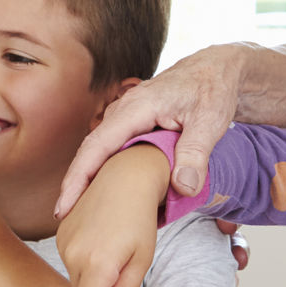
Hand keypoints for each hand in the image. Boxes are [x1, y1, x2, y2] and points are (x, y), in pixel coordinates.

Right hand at [54, 44, 249, 217]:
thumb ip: (195, 154)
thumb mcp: (209, 121)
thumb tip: (183, 188)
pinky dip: (107, 168)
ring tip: (82, 209)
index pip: (98, 145)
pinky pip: (114, 147)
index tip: (66, 204)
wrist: (219, 69)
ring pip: (101, 149)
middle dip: (75, 182)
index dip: (79, 176)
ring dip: (89, 176)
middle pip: (91, 149)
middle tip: (66, 216)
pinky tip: (107, 188)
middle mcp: (125, 109)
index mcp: (137, 107)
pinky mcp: (136, 122)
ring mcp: (128, 115)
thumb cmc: (213, 89)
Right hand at [56, 146, 168, 286]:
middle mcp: (74, 254)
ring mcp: (64, 242)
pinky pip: (71, 261)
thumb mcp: (141, 259)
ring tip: (117, 259)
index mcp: (98, 264)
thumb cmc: (140, 217)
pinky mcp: (60, 232)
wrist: (125, 176)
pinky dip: (85, 264)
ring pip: (75, 280)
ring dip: (92, 283)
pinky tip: (104, 245)